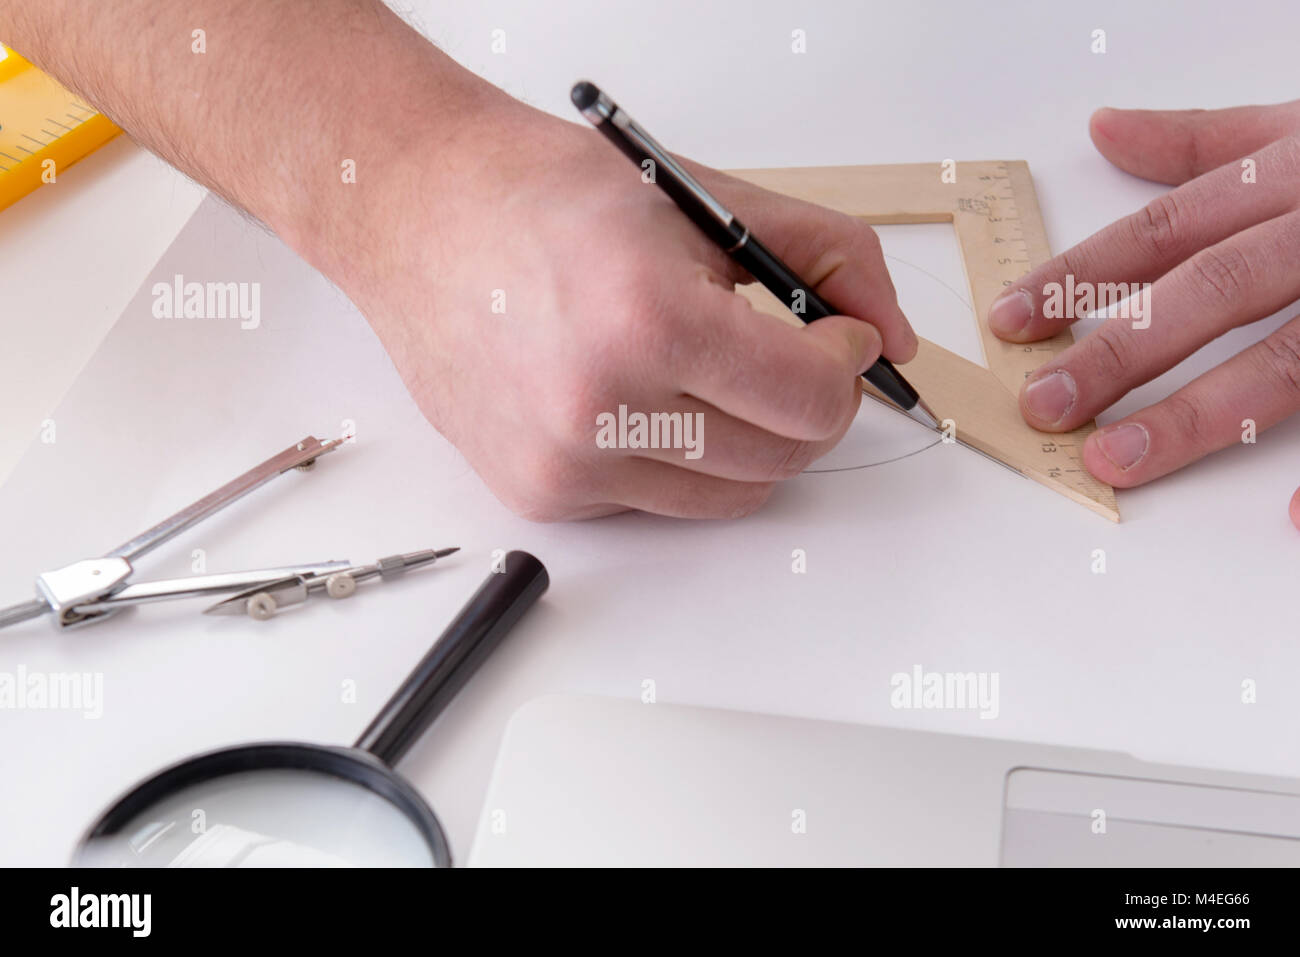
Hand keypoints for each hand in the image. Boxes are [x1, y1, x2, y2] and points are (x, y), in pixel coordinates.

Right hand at [348, 101, 915, 520]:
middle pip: (782, 457)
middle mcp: (600, 407)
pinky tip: (641, 396)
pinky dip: (677, 460)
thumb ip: (825, 256)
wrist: (415, 215)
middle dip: (807, 405)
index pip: (811, 399)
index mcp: (647, 320)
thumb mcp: (701, 200)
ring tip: (709, 373)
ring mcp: (564, 463)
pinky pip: (660, 503)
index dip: (845, 366)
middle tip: (787, 355)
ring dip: (747, 440)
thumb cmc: (541, 195)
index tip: (836, 339)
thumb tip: (890, 333)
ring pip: (730, 495)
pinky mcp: (538, 494)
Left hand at [987, 102, 1299, 524]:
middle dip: (1118, 349)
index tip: (1009, 321)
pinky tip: (1291, 516)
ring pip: (1286, 356)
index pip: (1165, 230)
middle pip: (1210, 291)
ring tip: (1118, 459)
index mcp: (1291, 178)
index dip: (1079, 275)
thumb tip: (1107, 130)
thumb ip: (1206, 139)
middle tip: (1043, 404)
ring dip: (1198, 412)